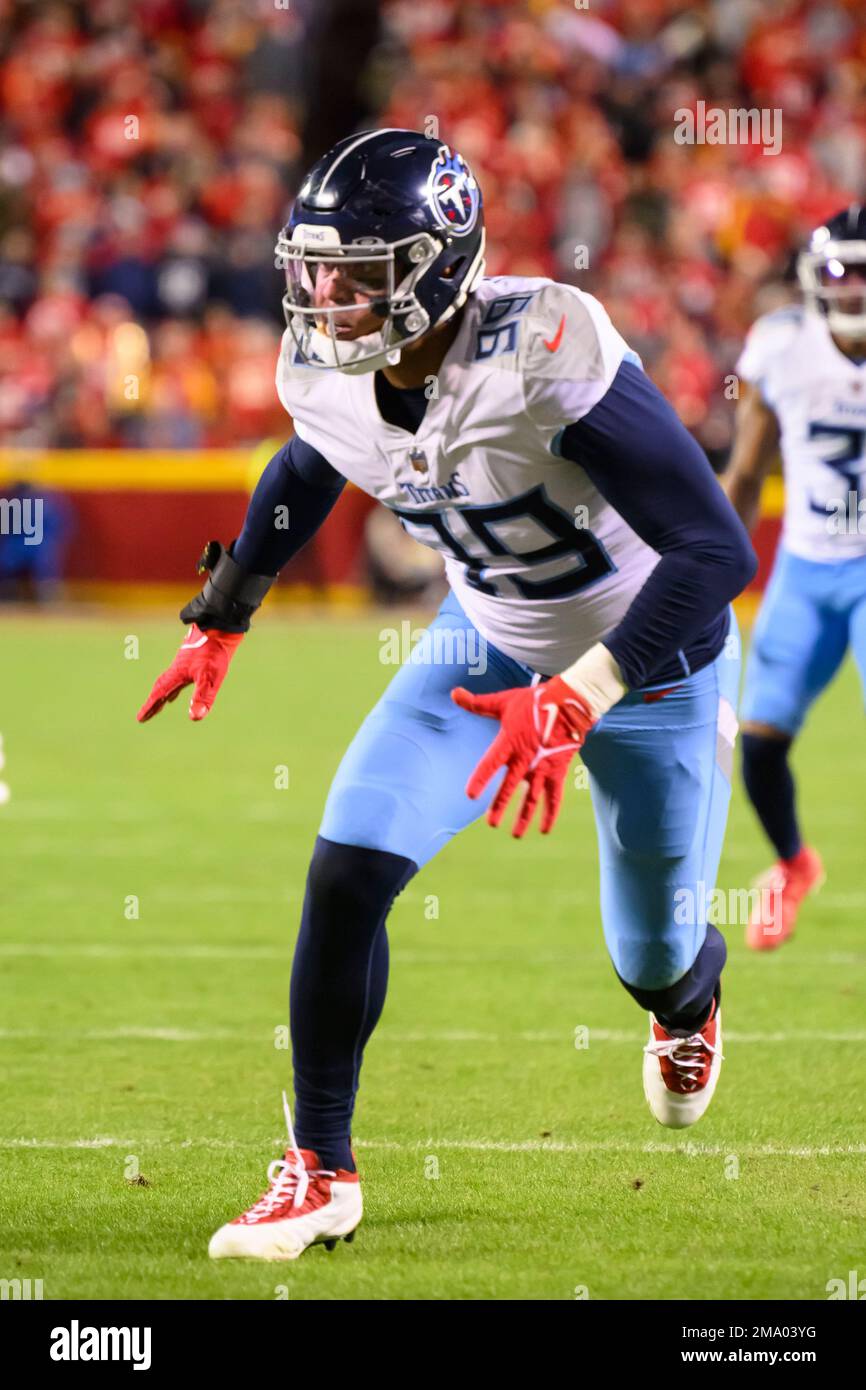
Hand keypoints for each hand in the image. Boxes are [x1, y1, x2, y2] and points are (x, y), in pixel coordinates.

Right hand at [137, 624, 243, 722]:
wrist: (221, 627)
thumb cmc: (215, 653)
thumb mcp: (210, 678)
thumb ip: (202, 697)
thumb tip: (194, 717)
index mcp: (177, 674)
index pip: (160, 693)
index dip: (150, 706)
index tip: (140, 718)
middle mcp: (177, 668)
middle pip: (161, 687)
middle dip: (154, 702)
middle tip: (146, 715)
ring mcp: (184, 662)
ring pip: (170, 681)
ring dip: (164, 693)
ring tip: (161, 704)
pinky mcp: (194, 657)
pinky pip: (180, 674)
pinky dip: (177, 684)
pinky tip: (183, 685)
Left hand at [451, 676, 594, 836]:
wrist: (569, 703)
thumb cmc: (533, 701)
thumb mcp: (504, 701)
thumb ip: (477, 703)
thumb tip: (454, 693)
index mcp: (509, 742)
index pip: (491, 764)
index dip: (481, 779)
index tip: (471, 795)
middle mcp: (525, 758)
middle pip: (510, 787)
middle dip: (500, 805)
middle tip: (491, 823)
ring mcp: (542, 767)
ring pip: (532, 797)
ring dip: (524, 816)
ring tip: (515, 834)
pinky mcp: (557, 771)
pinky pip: (554, 797)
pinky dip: (550, 813)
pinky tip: (544, 829)